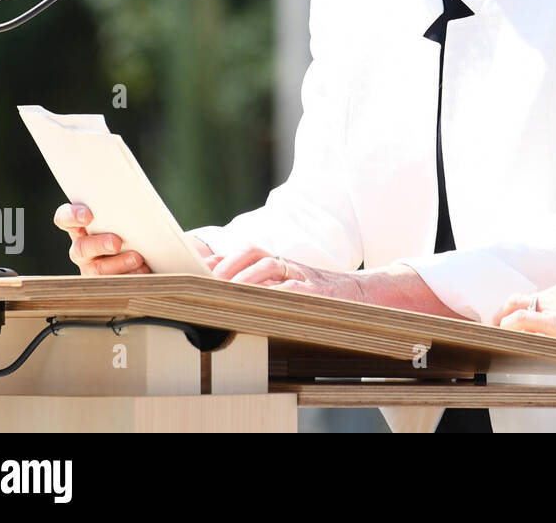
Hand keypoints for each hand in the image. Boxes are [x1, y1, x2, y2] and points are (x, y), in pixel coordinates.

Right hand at [54, 201, 150, 275]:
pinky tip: (144, 269)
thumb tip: (137, 206)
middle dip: (99, 245)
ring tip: (137, 258)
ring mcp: (92, 267)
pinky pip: (114, 282)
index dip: (71, 216)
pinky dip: (131, 275)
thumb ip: (122, 212)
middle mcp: (82, 248)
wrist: (149, 251)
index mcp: (81, 227)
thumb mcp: (125, 217)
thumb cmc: (133, 228)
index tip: (88, 216)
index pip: (65, 219)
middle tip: (116, 243)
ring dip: (118, 263)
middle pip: (81, 248)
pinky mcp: (105, 283)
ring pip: (97, 269)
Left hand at [209, 245, 360, 300]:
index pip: (242, 254)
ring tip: (225, 289)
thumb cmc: (320, 298)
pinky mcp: (316, 290)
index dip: (216, 260)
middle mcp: (287, 264)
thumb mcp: (289, 289)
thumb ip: (262, 289)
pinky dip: (274, 292)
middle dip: (225, 264)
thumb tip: (222, 299)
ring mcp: (301, 275)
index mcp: (277, 264)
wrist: (364, 295)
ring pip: (268, 265)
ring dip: (244, 276)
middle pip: (251, 252)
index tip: (192, 271)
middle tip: (204, 281)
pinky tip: (259, 302)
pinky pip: (292, 287)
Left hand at [494, 274, 555, 348]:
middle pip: (522, 296)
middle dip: (506, 310)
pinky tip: (505, 335)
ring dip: (504, 318)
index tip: (519, 317)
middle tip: (500, 325)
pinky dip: (509, 325)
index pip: (540, 294)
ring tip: (499, 333)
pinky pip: (522, 319)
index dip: (525, 306)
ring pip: (517, 305)